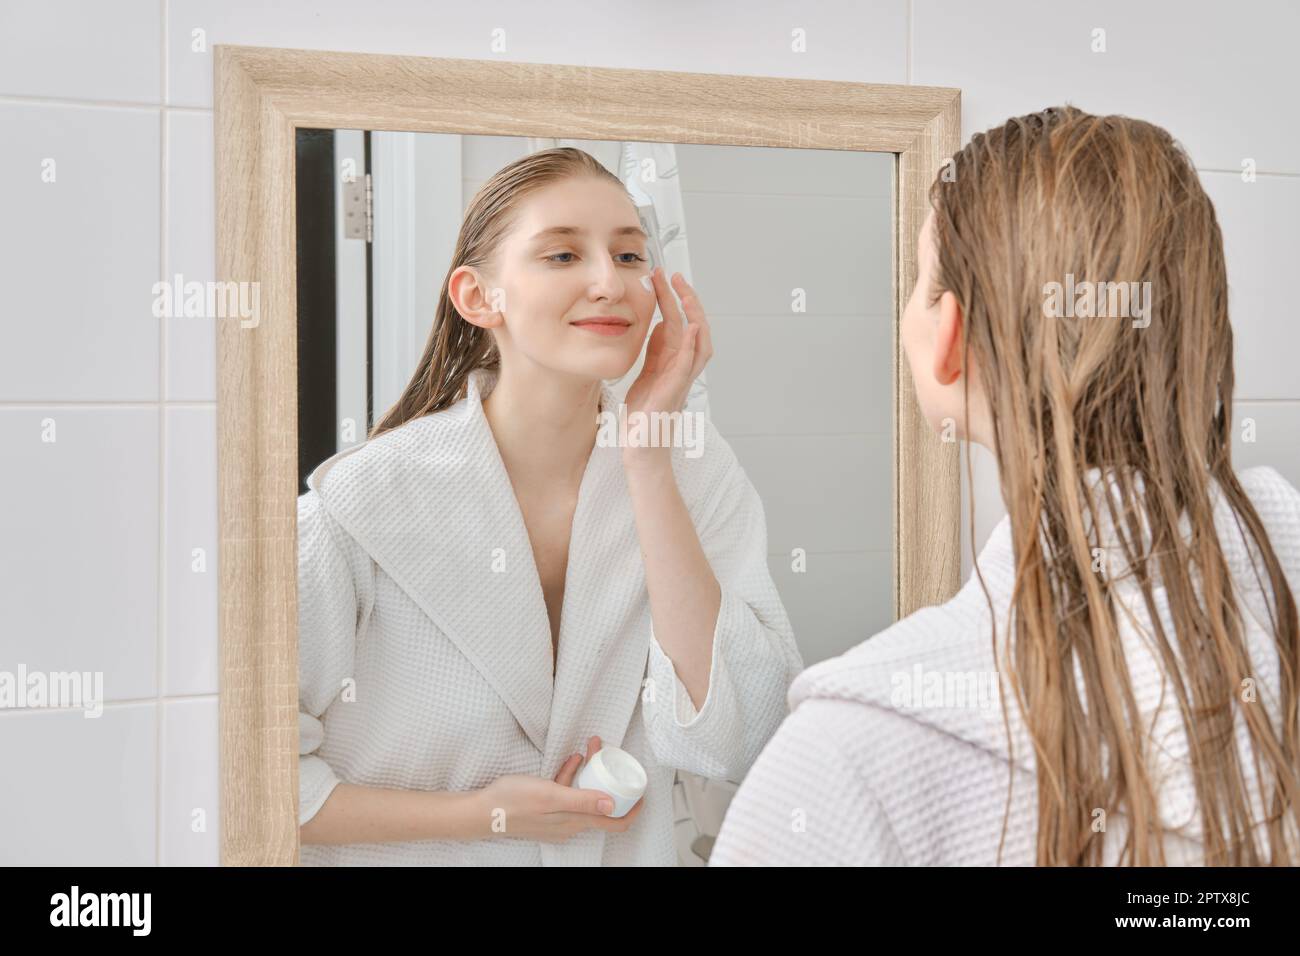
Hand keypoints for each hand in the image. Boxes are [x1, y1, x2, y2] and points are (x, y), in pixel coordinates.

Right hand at [474, 735, 644, 842]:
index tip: (641, 792)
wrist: (481, 811)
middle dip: (608, 777)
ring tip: (588, 748)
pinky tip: (570, 760)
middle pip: (600, 802)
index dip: (633, 809)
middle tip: (604, 751)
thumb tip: (613, 804)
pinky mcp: (546, 811)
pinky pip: (567, 794)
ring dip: (588, 772)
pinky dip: (570, 777)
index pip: (615, 823)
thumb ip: (582, 801)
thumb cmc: (512, 802)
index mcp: (575, 822)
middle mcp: (570, 824)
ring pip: (583, 795)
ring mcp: (558, 818)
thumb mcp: (550, 795)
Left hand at [621, 267, 712, 469]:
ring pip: (699, 343)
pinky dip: (693, 346)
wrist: (641, 448)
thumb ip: (656, 352)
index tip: (663, 277)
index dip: (675, 299)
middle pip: (695, 327)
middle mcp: (682, 369)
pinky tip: (693, 328)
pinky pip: (687, 367)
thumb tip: (661, 324)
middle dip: (687, 299)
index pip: (680, 323)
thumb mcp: (647, 374)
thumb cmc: (646, 415)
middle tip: (674, 275)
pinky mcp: (673, 393)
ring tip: (685, 292)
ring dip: (694, 315)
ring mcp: (681, 381)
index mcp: (674, 362)